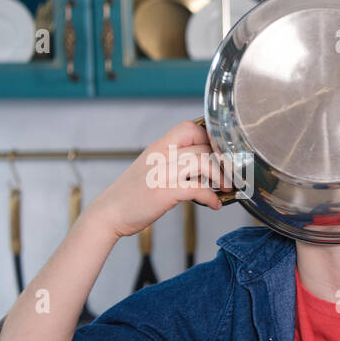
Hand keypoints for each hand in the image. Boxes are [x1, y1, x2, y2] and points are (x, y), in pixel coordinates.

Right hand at [85, 120, 229, 239]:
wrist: (108, 212)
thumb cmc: (133, 193)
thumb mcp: (152, 168)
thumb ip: (175, 162)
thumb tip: (204, 167)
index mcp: (158, 147)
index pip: (189, 128)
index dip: (210, 138)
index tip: (221, 154)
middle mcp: (161, 155)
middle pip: (202, 146)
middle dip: (223, 161)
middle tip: (231, 175)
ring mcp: (162, 173)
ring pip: (202, 162)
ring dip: (220, 176)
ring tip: (225, 188)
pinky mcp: (164, 192)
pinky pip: (197, 188)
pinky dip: (211, 197)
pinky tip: (214, 204)